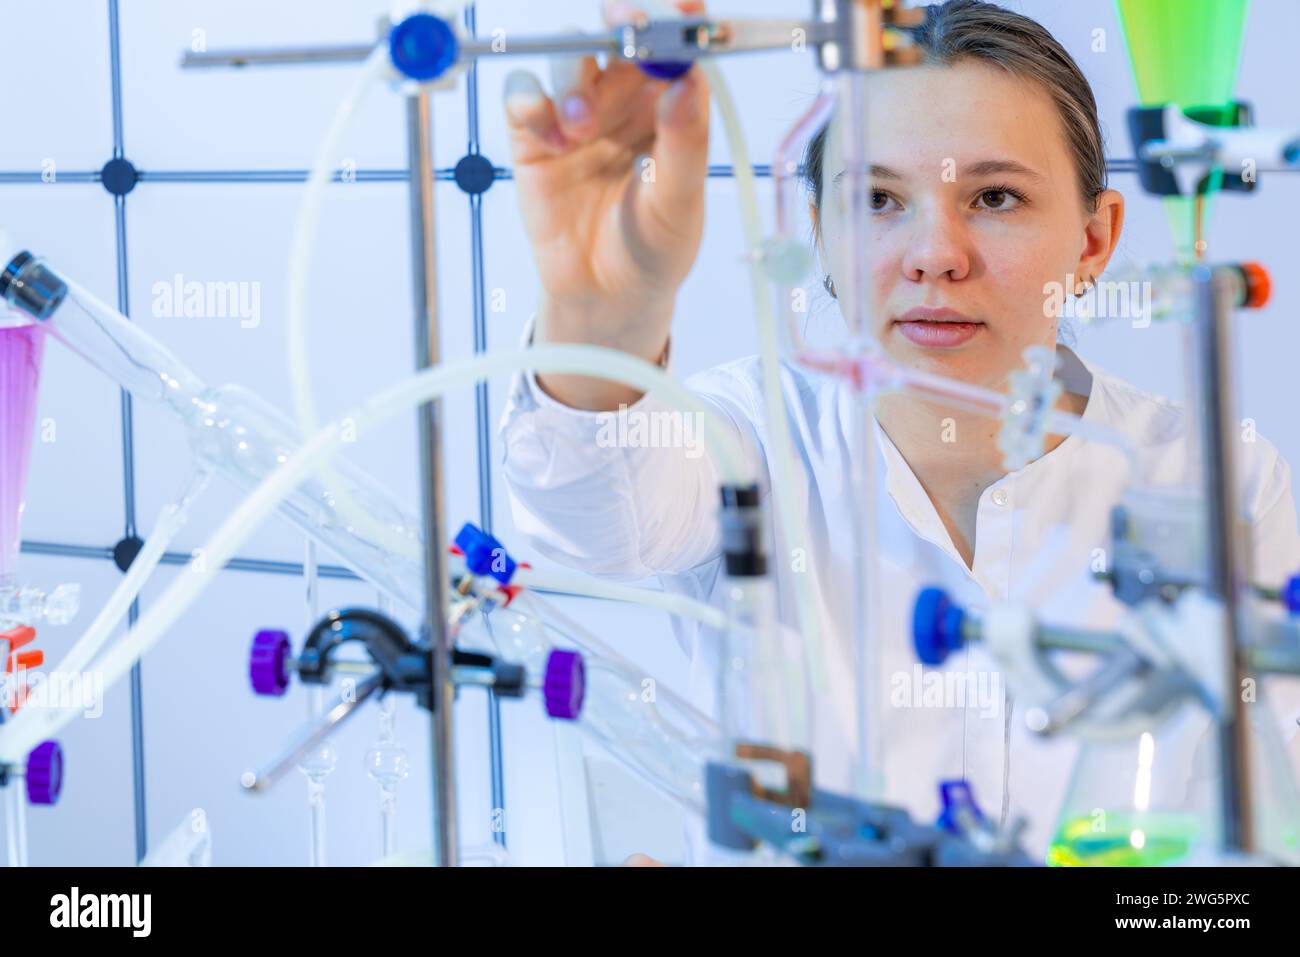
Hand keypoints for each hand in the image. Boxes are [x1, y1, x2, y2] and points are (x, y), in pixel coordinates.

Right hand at [503, 1, 710, 407]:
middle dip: (621, 18)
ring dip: (574, 81)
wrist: (604, 296)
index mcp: (670, 106)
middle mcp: (625, 98)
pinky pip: (523, 94)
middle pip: (618, 30)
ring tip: (581, 130)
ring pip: (569, 56)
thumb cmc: (654, 249)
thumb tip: (688, 82)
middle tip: (623, 25)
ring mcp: (577, 112)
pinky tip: (551, 140)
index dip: (677, 18)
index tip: (681, 12)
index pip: (676, 44)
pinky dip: (532, 104)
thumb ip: (685, 145)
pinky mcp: (534, 136)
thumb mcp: (680, 206)